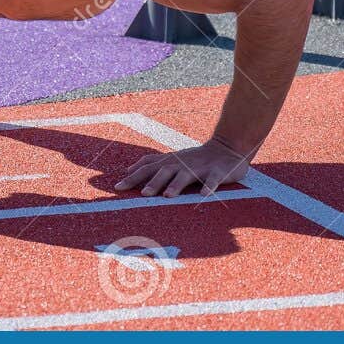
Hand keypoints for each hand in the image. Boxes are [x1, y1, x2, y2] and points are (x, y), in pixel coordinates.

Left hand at [114, 136, 250, 197]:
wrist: (226, 147)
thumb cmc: (194, 158)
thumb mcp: (171, 158)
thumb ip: (151, 163)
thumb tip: (128, 169)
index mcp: (170, 162)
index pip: (147, 168)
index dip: (133, 177)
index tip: (117, 188)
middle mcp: (181, 164)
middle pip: (164, 172)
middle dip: (153, 183)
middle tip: (142, 194)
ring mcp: (199, 167)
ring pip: (186, 176)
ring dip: (176, 185)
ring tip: (168, 195)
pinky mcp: (217, 172)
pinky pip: (213, 180)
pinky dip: (209, 186)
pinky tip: (204, 195)